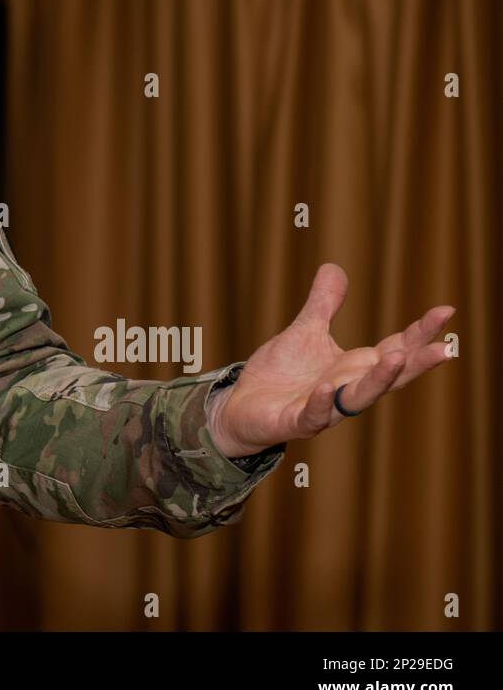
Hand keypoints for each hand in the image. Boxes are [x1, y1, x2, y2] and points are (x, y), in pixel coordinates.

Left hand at [206, 263, 454, 457]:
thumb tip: (335, 268)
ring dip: (379, 380)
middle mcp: (346, 388)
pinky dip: (322, 403)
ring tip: (397, 358)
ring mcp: (324, 408)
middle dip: (418, 363)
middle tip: (447, 348)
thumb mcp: (304, 332)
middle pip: (390, 376)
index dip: (421, 333)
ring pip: (359, 398)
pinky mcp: (295, 421)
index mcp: (354, 367)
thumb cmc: (281, 374)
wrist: (242, 407)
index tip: (447, 311)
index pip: (396, 348)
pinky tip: (327, 387)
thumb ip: (323, 304)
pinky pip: (313, 416)